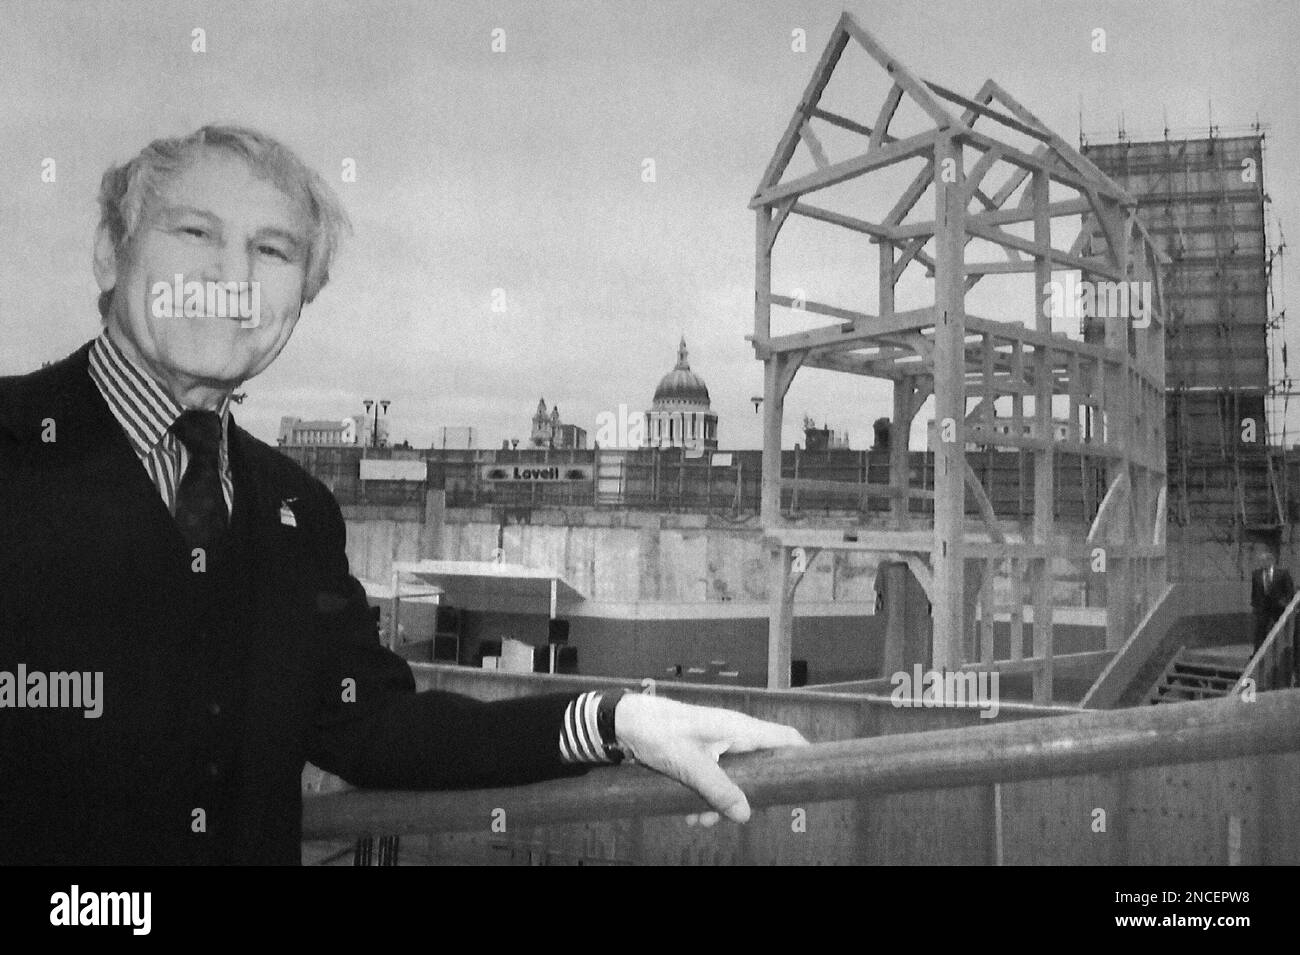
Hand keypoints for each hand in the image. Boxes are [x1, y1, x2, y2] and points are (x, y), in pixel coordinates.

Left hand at [614, 693, 808, 825]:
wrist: (624, 723)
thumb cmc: (659, 733)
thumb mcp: (691, 765)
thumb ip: (719, 790)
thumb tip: (746, 814)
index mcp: (739, 728)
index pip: (785, 738)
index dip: (802, 757)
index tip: (809, 783)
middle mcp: (733, 734)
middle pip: (760, 768)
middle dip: (750, 797)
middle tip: (735, 817)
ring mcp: (717, 743)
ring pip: (734, 778)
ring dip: (722, 802)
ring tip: (700, 821)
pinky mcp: (701, 752)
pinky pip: (715, 778)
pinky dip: (707, 796)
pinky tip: (690, 814)